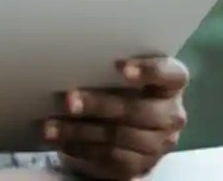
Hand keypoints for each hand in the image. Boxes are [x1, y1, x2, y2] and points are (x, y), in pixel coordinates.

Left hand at [42, 57, 188, 179]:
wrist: (119, 127)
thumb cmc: (115, 87)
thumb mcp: (115, 74)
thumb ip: (107, 67)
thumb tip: (69, 56)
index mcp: (171, 84)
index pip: (171, 75)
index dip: (149, 71)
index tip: (121, 67)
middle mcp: (171, 115)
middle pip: (140, 110)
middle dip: (100, 105)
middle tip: (69, 100)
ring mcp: (158, 144)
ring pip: (119, 136)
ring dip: (80, 131)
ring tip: (51, 125)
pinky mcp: (140, 166)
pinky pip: (110, 158)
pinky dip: (81, 149)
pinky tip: (61, 141)